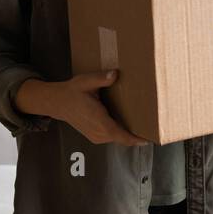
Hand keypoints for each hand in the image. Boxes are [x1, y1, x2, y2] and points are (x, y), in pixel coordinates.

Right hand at [15, 71, 148, 145]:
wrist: (57, 102)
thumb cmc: (73, 91)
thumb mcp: (86, 81)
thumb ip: (101, 79)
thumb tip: (115, 74)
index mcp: (98, 121)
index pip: (121, 135)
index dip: (135, 139)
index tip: (150, 139)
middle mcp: (98, 132)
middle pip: (123, 139)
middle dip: (138, 136)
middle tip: (155, 128)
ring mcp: (96, 137)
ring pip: (118, 139)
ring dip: (131, 135)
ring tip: (146, 126)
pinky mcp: (96, 136)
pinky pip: (113, 137)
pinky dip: (123, 134)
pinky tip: (132, 124)